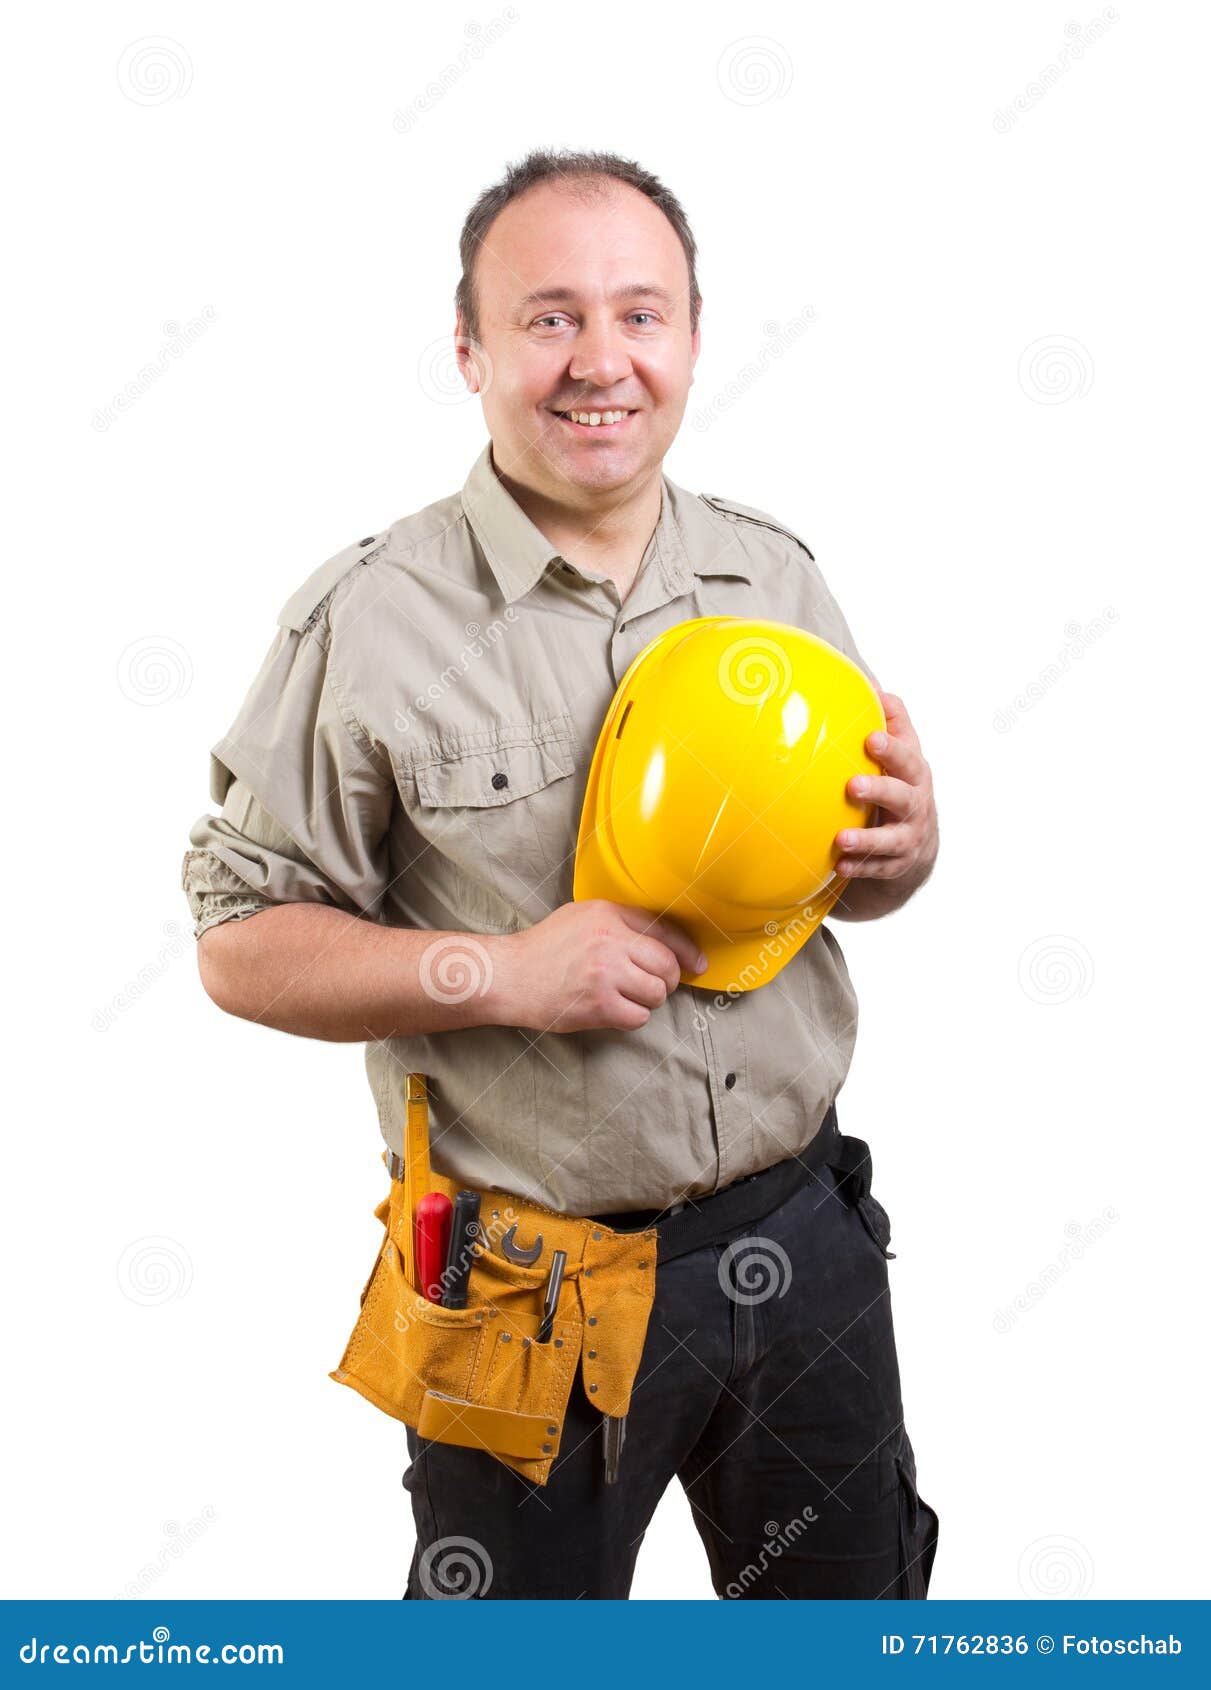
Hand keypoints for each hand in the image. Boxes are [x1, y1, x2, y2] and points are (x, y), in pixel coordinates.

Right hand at [494, 900, 707, 1034]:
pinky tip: (614, 1010)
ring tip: (626, 996)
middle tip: (654, 985)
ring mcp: (605, 974)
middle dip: (668, 980)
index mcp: (608, 915)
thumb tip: (662, 940)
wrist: (510, 976)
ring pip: (656, 993)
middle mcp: (610, 941)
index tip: (697, 964)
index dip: (687, 951)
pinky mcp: (599, 1005)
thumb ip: (620, 922)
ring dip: (648, 1000)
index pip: (664, 930)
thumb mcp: (581, 916)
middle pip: (666, 965)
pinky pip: (638, 1017)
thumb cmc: (544, 947)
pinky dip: (632, 1017)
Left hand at [834, 692, 937, 883]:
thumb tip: (869, 682)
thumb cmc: (900, 784)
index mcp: (914, 772)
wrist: (917, 845)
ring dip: (865, 838)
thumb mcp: (902, 754)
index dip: (892, 747)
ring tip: (840, 838)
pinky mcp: (897, 864)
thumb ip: (891, 720)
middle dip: (879, 790)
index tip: (871, 739)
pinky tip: (838, 865)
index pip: (906, 755)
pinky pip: (877, 868)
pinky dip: (859, 867)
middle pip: (901, 796)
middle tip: (852, 786)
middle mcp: (915, 803)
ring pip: (890, 839)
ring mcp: (908, 836)